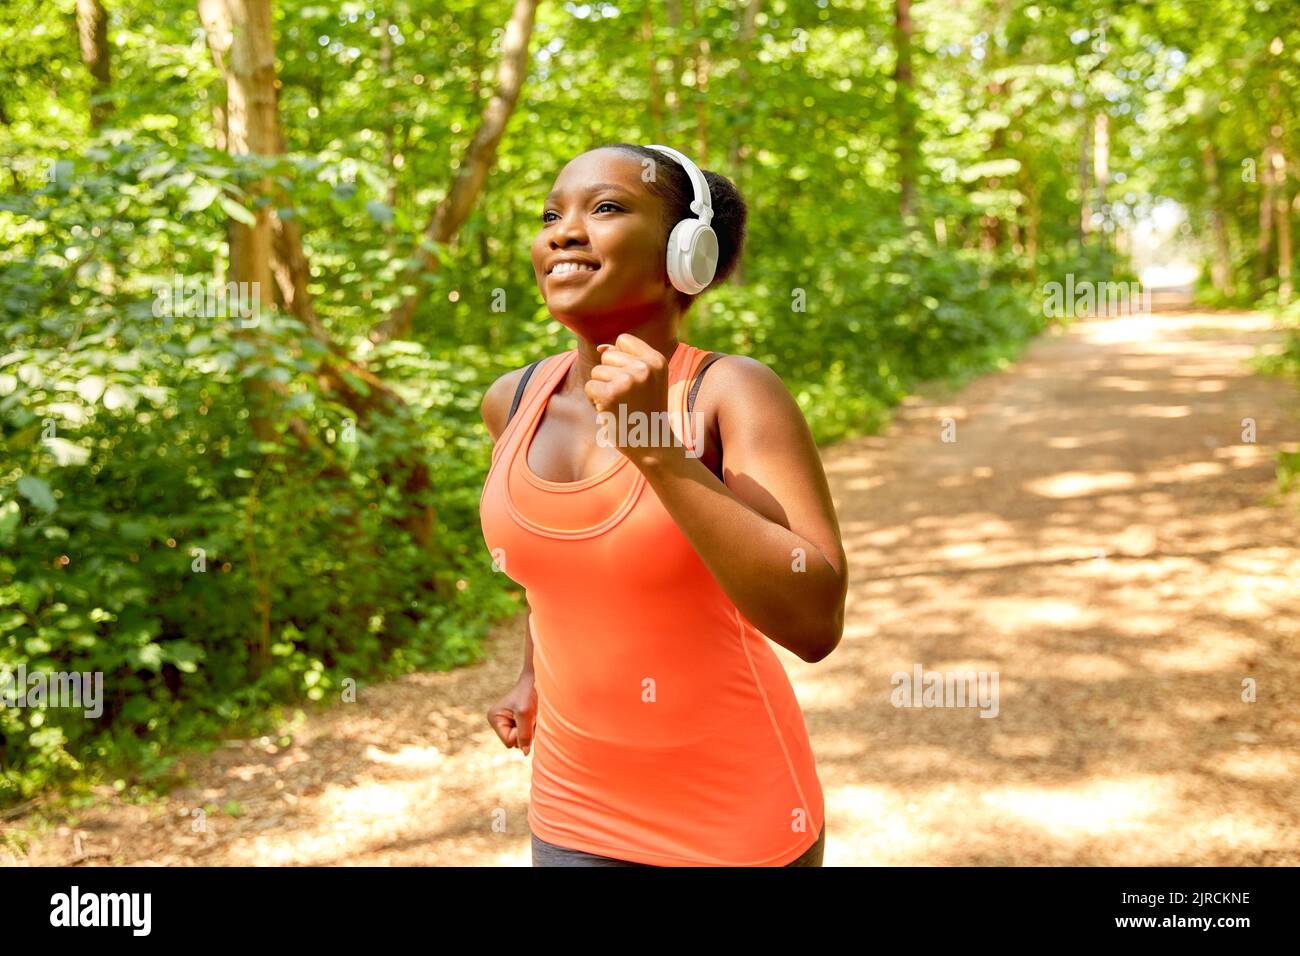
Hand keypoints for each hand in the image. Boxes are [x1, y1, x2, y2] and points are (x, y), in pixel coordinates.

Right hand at [486, 671, 537, 755]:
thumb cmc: (529, 693)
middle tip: (530, 716)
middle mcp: (498, 721)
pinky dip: (533, 726)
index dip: (520, 734)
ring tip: (532, 714)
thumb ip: (524, 735)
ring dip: (531, 729)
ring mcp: (507, 722)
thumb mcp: (526, 714)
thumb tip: (525, 753)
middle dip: (525, 732)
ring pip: (522, 739)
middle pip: (515, 742)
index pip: (509, 742)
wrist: (537, 680)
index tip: (525, 718)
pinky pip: (526, 734)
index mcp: (494, 718)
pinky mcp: (517, 721)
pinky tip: (533, 715)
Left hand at [584, 333, 671, 460]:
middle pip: (607, 355)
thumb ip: (626, 358)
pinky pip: (590, 387)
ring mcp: (628, 380)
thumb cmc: (645, 411)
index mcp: (657, 360)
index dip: (620, 359)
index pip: (623, 340)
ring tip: (620, 405)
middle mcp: (645, 367)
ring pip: (596, 372)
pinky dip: (595, 401)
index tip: (632, 381)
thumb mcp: (647, 379)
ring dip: (602, 390)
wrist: (652, 444)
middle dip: (609, 376)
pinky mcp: (611, 394)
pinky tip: (611, 412)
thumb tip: (600, 347)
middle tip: (626, 397)